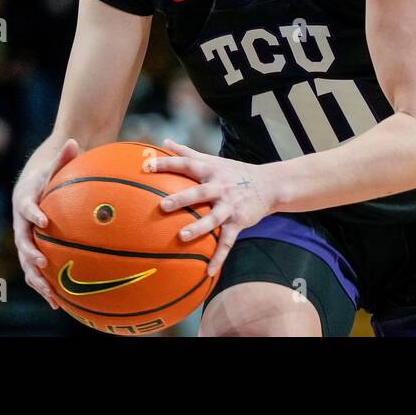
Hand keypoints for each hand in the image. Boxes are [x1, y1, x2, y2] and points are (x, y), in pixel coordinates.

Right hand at [12, 137, 79, 309]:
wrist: (36, 187)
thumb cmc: (49, 174)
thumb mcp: (56, 163)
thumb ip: (64, 155)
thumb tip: (74, 139)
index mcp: (25, 203)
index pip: (27, 209)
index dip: (34, 215)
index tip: (44, 221)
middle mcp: (21, 225)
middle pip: (23, 242)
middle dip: (32, 254)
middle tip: (43, 263)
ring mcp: (26, 241)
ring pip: (27, 263)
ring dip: (37, 279)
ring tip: (51, 294)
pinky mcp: (34, 252)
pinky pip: (38, 272)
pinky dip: (45, 287)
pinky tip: (59, 304)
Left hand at [146, 139, 275, 277]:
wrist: (270, 184)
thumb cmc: (234, 172)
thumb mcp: (213, 160)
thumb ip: (188, 152)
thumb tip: (164, 142)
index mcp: (211, 170)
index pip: (186, 164)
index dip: (167, 164)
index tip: (145, 166)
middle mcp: (220, 187)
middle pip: (199, 192)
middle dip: (182, 199)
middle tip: (163, 205)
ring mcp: (230, 206)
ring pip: (213, 218)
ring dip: (199, 228)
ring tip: (182, 237)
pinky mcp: (239, 222)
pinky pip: (227, 242)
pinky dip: (219, 257)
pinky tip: (208, 272)